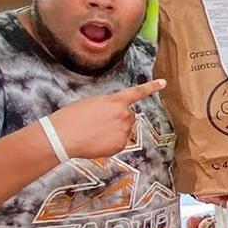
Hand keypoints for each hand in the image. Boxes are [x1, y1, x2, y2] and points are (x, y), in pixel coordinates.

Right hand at [48, 79, 166, 159]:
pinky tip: (97, 141)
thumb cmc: (72, 117)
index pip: (137, 92)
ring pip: (125, 129)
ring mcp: (124, 130)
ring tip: (95, 132)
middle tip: (100, 122)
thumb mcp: (92, 103)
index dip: (151, 87)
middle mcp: (124, 115)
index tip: (164, 82)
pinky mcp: (121, 145)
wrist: (64, 136)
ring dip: (116, 130)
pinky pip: (120, 142)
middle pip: (129, 115)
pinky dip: (112, 142)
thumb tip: (114, 114)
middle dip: (120, 118)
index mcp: (116, 101)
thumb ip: (108, 106)